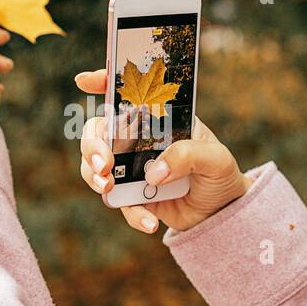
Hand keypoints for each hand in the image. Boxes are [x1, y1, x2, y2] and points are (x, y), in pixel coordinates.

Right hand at [75, 69, 250, 233]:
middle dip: (90, 145)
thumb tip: (154, 173)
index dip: (102, 82)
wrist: (222, 212)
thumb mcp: (215, 159)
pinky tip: (150, 224)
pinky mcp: (132, 197)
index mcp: (157, 118)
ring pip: (93, 167)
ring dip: (93, 176)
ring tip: (108, 189)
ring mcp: (130, 168)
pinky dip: (131, 214)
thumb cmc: (220, 174)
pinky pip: (119, 203)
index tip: (84, 81)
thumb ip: (188, 156)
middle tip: (103, 164)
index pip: (125, 94)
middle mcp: (136, 140)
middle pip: (97, 132)